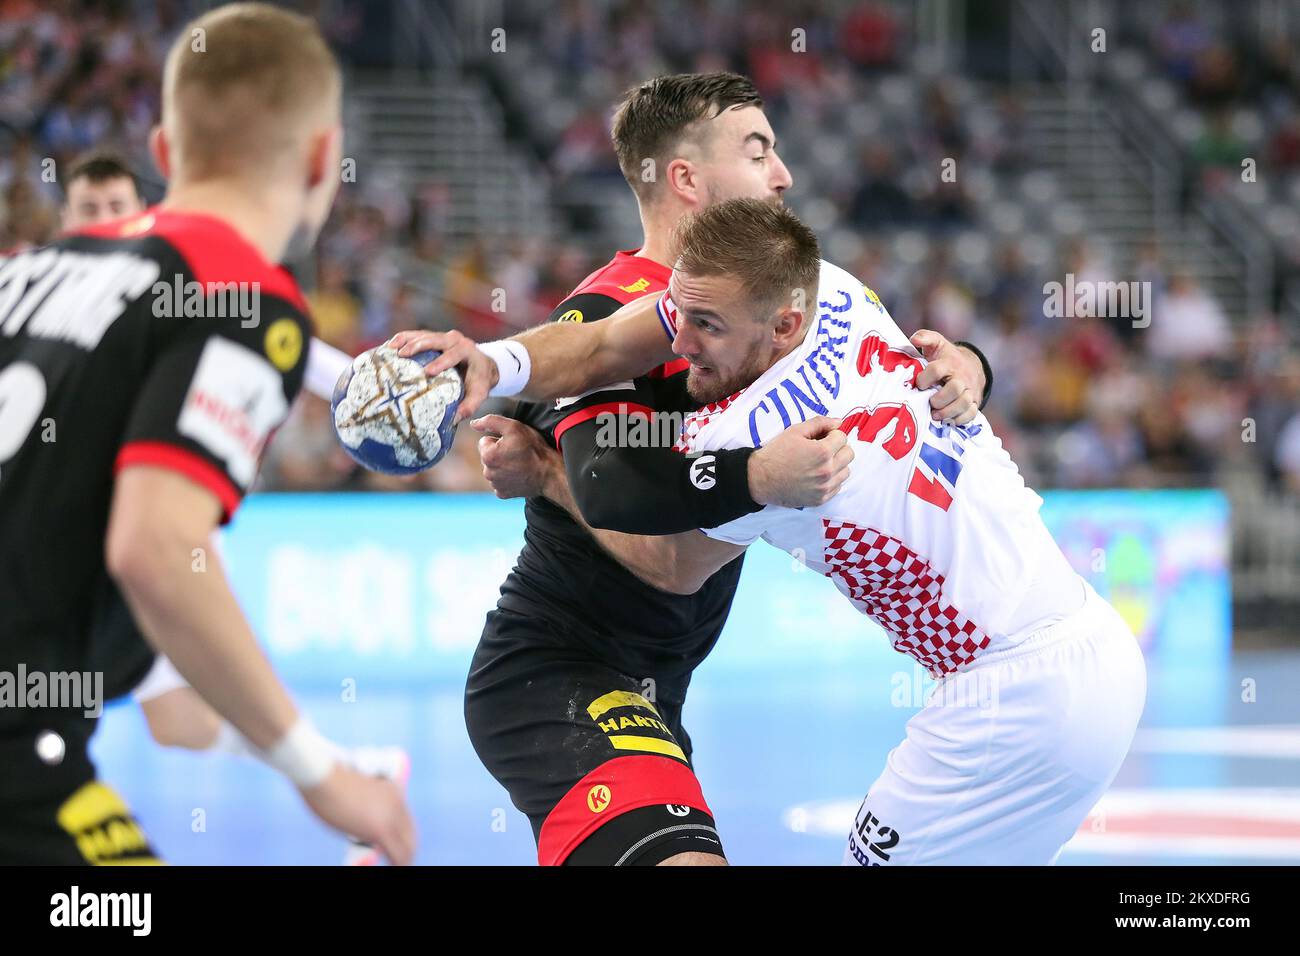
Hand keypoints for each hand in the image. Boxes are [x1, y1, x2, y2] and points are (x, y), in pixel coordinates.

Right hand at [298, 763, 416, 864]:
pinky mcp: (381, 830)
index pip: (405, 820)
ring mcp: (391, 817)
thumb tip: (351, 820)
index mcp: (393, 791)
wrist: (322, 773)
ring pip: (407, 848)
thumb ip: (359, 805)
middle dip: (405, 850)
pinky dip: (399, 866)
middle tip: (397, 862)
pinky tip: (397, 869)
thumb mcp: (349, 790)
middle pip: (410, 835)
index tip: (393, 847)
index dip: (403, 836)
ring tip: (397, 867)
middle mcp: (398, 803)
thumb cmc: (326, 779)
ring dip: (401, 860)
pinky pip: (398, 856)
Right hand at [386, 329, 497, 422]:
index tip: (428, 372)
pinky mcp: (433, 337)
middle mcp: (455, 340)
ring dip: (407, 340)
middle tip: (402, 355)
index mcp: (467, 351)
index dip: (442, 362)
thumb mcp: (479, 393)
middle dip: (419, 345)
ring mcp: (443, 337)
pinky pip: (417, 335)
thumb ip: (469, 406)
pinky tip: (390, 346)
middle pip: (436, 338)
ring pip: (424, 334)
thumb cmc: (479, 381)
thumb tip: (454, 419)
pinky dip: (403, 338)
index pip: (454, 354)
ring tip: (391, 348)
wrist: (482, 365)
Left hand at [472, 413, 562, 499]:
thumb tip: (474, 423)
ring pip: (493, 469)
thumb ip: (491, 421)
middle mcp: (488, 472)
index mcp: (487, 455)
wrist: (549, 473)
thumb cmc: (533, 449)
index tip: (511, 443)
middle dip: (499, 453)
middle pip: (488, 456)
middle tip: (517, 453)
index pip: (484, 441)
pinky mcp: (502, 494)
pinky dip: (507, 478)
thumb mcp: (514, 427)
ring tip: (519, 463)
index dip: (498, 439)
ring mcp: (495, 485)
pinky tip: (518, 474)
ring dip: (503, 465)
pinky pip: (499, 482)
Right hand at [748, 415, 852, 507]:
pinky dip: (831, 479)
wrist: (760, 479)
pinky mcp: (821, 499)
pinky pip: (838, 486)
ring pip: (846, 471)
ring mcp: (825, 487)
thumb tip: (838, 421)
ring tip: (819, 463)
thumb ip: (819, 423)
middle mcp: (827, 471)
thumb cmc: (775, 454)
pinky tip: (817, 475)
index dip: (831, 434)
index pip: (842, 437)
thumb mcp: (795, 431)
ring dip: (837, 464)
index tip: (822, 437)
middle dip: (838, 448)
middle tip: (822, 448)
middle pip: (849, 454)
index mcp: (822, 452)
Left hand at [910, 330, 983, 425]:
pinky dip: (958, 419)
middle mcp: (962, 376)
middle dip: (939, 399)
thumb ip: (925, 337)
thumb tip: (913, 339)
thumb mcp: (936, 343)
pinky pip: (971, 414)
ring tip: (935, 414)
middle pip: (955, 389)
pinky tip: (947, 420)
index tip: (919, 384)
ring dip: (948, 412)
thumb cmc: (946, 357)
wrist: (971, 366)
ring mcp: (970, 390)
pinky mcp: (974, 402)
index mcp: (950, 362)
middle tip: (929, 402)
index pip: (937, 369)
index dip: (925, 378)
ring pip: (964, 403)